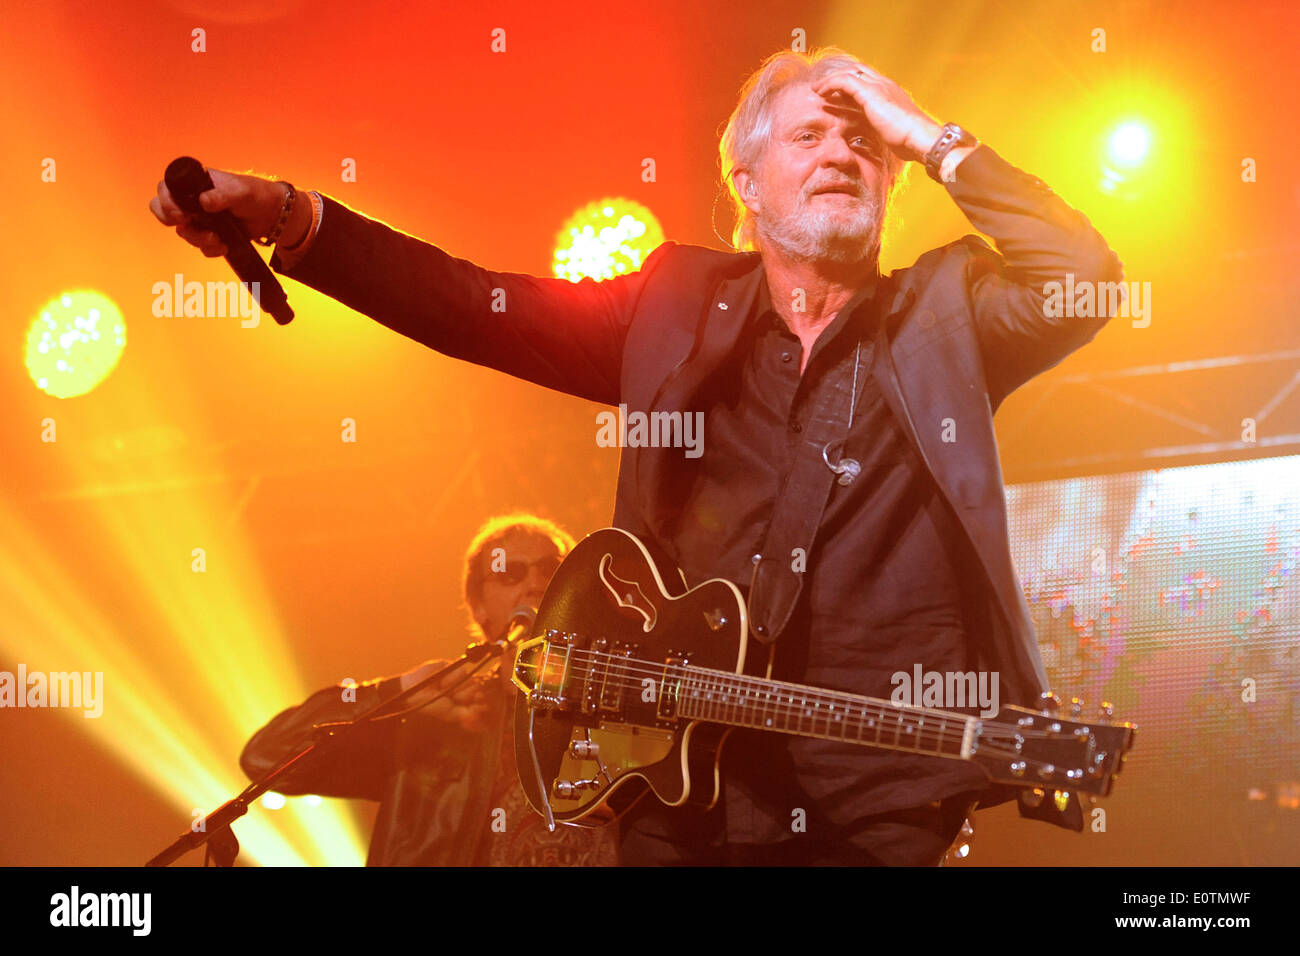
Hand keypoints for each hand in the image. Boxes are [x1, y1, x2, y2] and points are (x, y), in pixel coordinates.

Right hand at [148, 168, 287, 257]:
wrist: (272, 215)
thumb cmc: (256, 195)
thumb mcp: (241, 192)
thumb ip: (222, 195)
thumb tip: (204, 202)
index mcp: (195, 183)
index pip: (167, 188)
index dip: (165, 201)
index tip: (179, 214)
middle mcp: (192, 200)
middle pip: (163, 209)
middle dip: (169, 220)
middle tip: (185, 224)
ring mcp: (199, 218)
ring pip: (183, 232)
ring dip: (197, 238)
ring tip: (217, 239)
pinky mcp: (210, 234)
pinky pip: (200, 246)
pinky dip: (210, 249)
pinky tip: (224, 247)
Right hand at [399, 659, 497, 732]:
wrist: (412, 690)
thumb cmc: (430, 705)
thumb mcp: (448, 713)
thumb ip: (465, 715)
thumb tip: (478, 718)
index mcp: (467, 702)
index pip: (482, 701)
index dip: (482, 704)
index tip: (478, 707)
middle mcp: (466, 689)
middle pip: (479, 689)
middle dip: (467, 695)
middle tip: (453, 697)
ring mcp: (461, 678)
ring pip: (472, 680)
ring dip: (458, 687)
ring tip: (443, 689)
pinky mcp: (455, 667)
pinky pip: (462, 671)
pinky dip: (452, 677)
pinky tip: (442, 681)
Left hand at [810, 64, 942, 162]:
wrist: (919, 138)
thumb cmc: (910, 142)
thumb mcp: (892, 132)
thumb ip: (882, 129)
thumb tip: (875, 139)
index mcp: (892, 92)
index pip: (869, 80)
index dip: (852, 83)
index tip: (838, 93)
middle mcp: (885, 84)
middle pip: (858, 71)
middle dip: (840, 77)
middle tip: (824, 87)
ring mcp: (878, 86)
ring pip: (849, 73)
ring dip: (831, 80)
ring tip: (817, 89)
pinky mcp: (870, 92)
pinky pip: (844, 81)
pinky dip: (830, 84)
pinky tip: (820, 93)